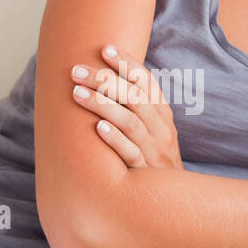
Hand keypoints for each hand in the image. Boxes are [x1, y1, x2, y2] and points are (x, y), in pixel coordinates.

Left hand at [72, 43, 184, 169]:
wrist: (172, 200)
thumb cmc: (152, 156)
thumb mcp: (151, 128)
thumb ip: (133, 105)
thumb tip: (99, 75)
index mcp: (161, 113)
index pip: (146, 81)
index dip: (127, 63)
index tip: (104, 47)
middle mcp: (161, 128)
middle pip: (134, 97)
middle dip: (104, 80)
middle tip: (75, 70)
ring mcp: (154, 150)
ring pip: (130, 122)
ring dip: (102, 105)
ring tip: (76, 93)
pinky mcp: (145, 172)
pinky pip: (131, 153)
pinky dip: (115, 139)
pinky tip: (97, 128)